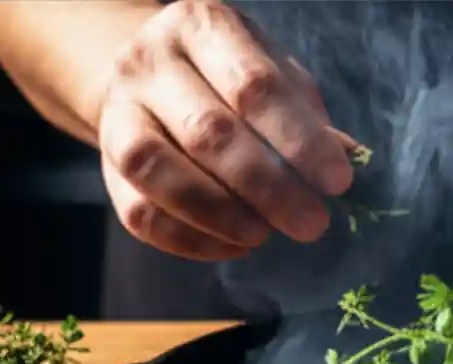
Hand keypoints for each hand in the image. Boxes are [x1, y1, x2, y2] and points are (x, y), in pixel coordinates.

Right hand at [96, 0, 353, 259]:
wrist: (146, 74)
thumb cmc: (227, 75)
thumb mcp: (272, 71)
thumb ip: (304, 112)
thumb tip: (346, 158)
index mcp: (201, 26)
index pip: (253, 86)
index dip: (299, 139)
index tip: (337, 181)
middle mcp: (149, 62)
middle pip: (208, 132)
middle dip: (268, 187)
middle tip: (312, 224)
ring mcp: (119, 112)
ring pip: (158, 172)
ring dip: (220, 214)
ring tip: (265, 236)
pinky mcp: (106, 164)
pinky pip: (140, 213)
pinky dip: (190, 239)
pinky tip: (233, 246)